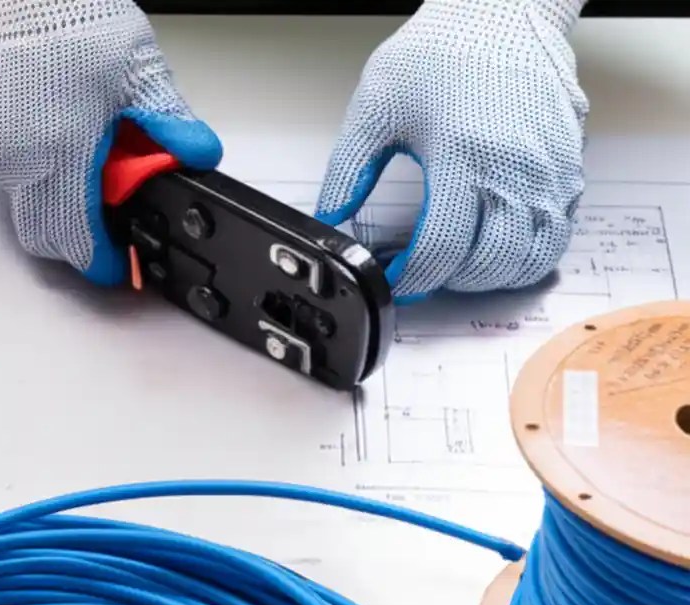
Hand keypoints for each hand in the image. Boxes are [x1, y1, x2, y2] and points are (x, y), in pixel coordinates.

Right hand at [0, 0, 221, 285]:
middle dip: (73, 242)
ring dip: (50, 206)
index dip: (99, 262)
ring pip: (19, 205)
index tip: (115, 265)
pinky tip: (53, 140)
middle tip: (103, 225)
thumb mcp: (140, 72)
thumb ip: (170, 123)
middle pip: (42, 236)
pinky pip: (1, 170)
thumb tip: (197, 154)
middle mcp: (17, 161)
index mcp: (62, 156)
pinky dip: (29, 172)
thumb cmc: (71, 16)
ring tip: (82, 171)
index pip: (76, 241)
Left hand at [315, 0, 588, 302]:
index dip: (413, 275)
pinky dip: (529, 253)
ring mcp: (550, 170)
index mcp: (462, 155)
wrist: (502, 12)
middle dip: (449, 281)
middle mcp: (515, 168)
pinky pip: (559, 231)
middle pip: (490, 262)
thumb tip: (330, 215)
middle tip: (422, 272)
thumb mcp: (375, 107)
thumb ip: (348, 170)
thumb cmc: (444, 48)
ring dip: (491, 276)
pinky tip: (499, 246)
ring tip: (458, 266)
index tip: (394, 276)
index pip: (442, 247)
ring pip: (531, 257)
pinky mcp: (570, 165)